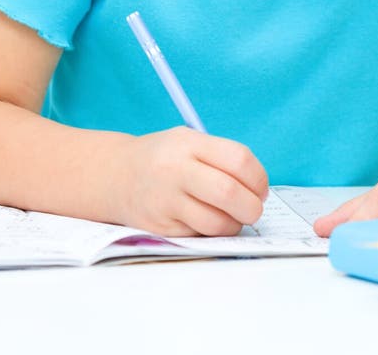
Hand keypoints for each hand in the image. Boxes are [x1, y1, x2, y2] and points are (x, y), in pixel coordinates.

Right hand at [115, 126, 269, 236]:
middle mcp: (176, 171)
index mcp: (189, 144)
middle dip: (252, 207)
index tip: (261, 189)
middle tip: (255, 210)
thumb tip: (258, 189)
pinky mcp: (159, 228)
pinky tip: (208, 221)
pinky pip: (199, 236)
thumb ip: (221, 158)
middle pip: (229, 193)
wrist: (116, 175)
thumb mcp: (189, 141)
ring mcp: (166, 201)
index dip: (259, 178)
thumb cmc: (164, 157)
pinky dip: (212, 233)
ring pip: (216, 223)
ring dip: (234, 225)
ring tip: (233, 217)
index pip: (238, 160)